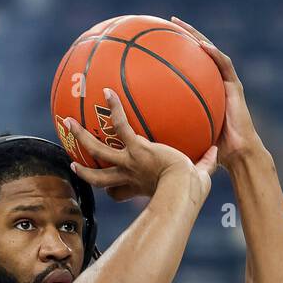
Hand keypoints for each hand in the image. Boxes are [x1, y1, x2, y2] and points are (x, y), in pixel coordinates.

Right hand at [65, 87, 216, 203]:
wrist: (183, 188)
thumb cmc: (192, 190)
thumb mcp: (198, 178)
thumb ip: (204, 163)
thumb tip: (216, 151)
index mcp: (138, 185)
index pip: (119, 191)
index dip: (111, 190)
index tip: (108, 188)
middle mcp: (128, 174)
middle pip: (96, 176)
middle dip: (82, 169)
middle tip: (70, 161)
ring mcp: (128, 161)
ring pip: (95, 150)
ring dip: (80, 135)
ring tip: (66, 121)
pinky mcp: (135, 148)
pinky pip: (119, 125)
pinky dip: (114, 108)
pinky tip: (107, 91)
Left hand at [167, 16, 263, 169]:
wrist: (237, 153)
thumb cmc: (210, 149)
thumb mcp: (184, 134)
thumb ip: (169, 126)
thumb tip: (140, 130)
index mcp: (204, 90)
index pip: (189, 65)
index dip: (176, 51)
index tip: (158, 39)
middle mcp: (214, 83)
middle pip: (199, 52)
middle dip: (186, 35)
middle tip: (170, 21)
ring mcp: (226, 83)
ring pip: (212, 52)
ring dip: (198, 37)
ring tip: (183, 25)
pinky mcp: (235, 87)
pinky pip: (224, 65)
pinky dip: (214, 54)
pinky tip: (202, 46)